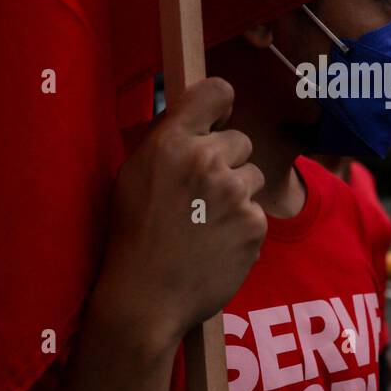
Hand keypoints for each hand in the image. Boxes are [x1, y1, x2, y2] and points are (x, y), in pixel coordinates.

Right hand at [98, 77, 265, 352]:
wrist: (144, 299)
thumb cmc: (133, 237)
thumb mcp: (135, 176)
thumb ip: (169, 144)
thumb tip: (199, 120)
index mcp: (171, 143)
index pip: (216, 91)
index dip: (221, 104)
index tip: (218, 119)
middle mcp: (205, 160)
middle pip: (241, 140)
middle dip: (228, 162)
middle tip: (201, 195)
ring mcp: (233, 192)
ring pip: (252, 177)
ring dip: (237, 196)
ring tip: (206, 224)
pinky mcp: (255, 223)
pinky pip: (258, 213)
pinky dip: (243, 228)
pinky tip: (216, 246)